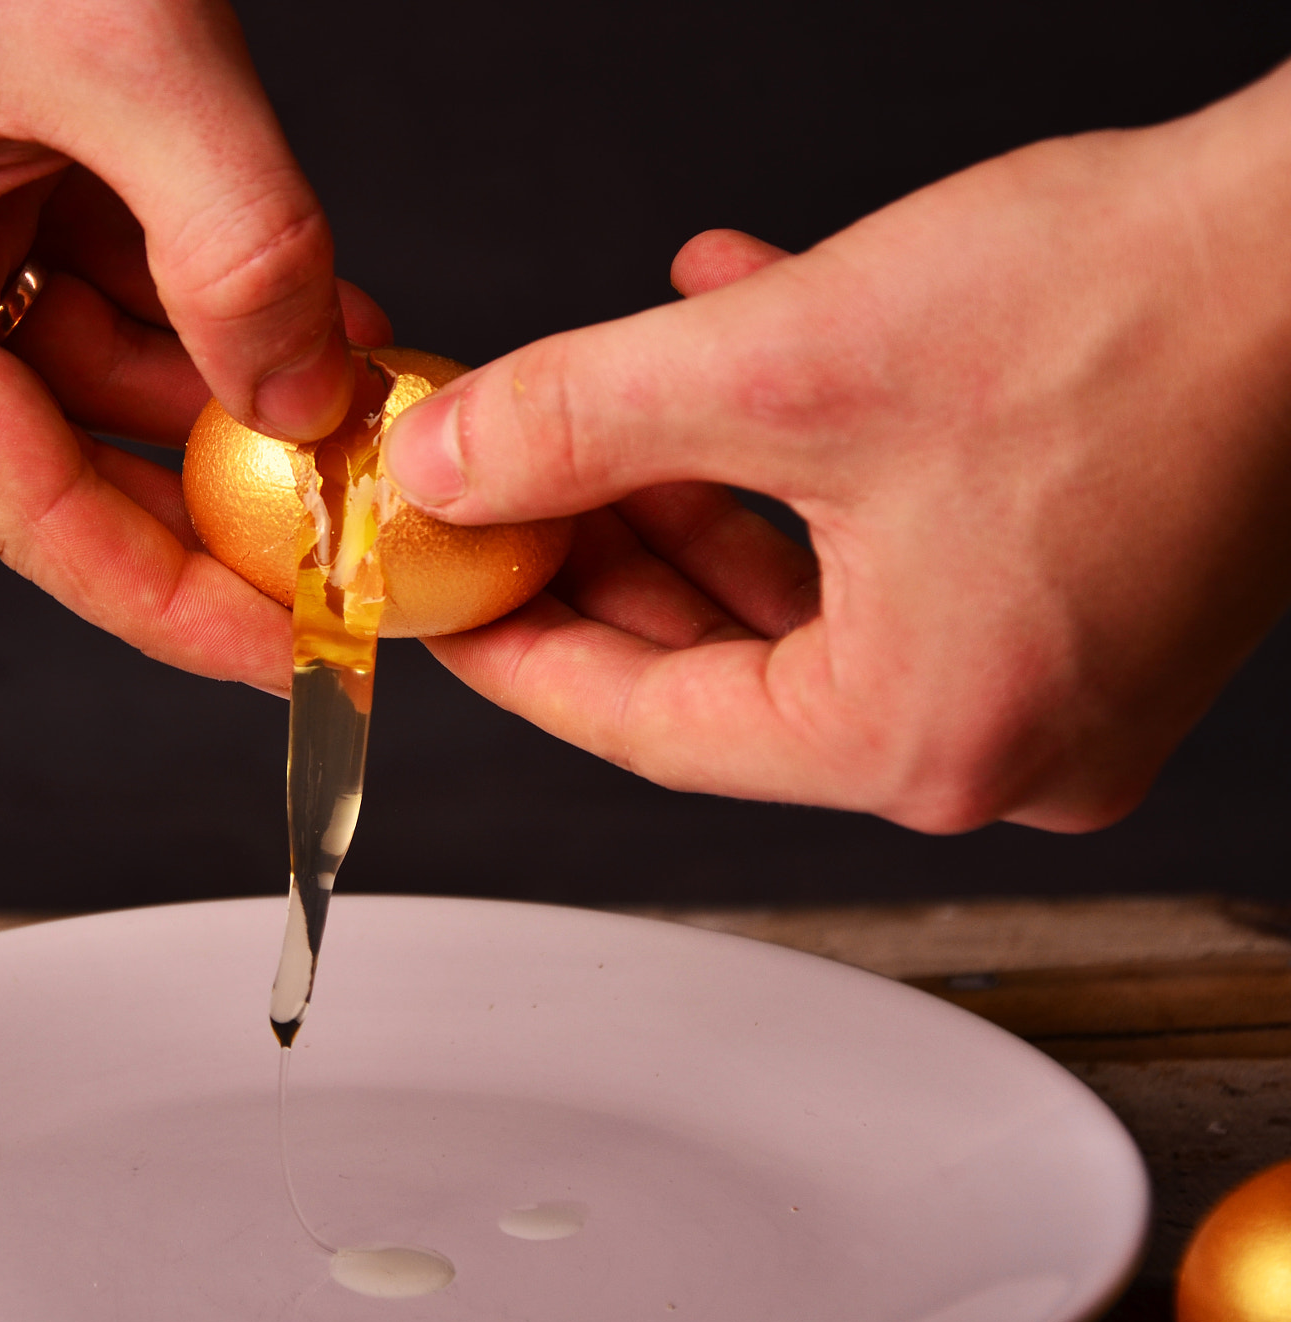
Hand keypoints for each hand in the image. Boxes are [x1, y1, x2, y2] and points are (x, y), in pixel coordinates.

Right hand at [0, 0, 388, 688]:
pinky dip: (195, 298)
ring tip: (357, 420)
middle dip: (208, 487)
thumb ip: (241, 251)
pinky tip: (308, 320)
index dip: (158, 596)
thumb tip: (319, 407)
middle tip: (347, 548)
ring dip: (219, 390)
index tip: (283, 655)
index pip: (14, 503)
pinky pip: (84, 268)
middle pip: (47, 440)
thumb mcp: (133, 56)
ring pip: (80, 356)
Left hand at [381, 62, 1290, 833]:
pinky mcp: (1096, 606)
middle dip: (607, 562)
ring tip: (610, 414)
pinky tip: (735, 362)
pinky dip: (804, 473)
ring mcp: (1062, 686)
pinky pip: (898, 563)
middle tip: (514, 493)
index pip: (650, 727)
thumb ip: (582, 421)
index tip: (450, 601)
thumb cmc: (1133, 311)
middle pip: (725, 674)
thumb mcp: (786, 367)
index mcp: (926, 741)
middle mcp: (1005, 748)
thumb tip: (454, 463)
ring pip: (809, 609)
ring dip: (698, 501)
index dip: (523, 651)